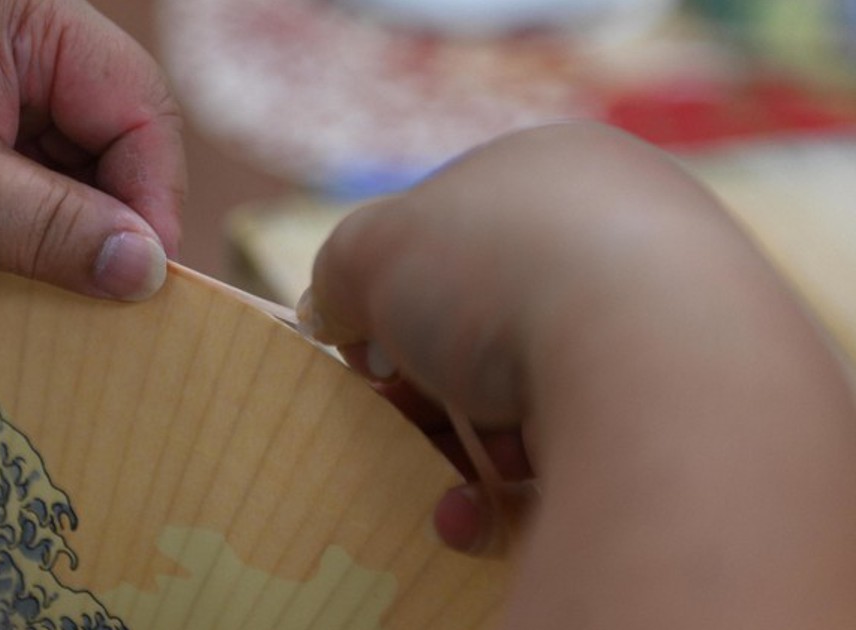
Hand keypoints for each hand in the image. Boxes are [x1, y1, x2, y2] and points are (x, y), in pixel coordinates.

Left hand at [0, 0, 184, 299]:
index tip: (145, 279)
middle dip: (106, 214)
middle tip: (101, 296)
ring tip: (49, 288)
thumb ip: (51, 229)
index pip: (136, 103)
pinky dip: (16, 216)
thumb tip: (145, 270)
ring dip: (60, 223)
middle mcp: (12, 31)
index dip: (152, 196)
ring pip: (61, 154)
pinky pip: (13, 163)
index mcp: (28, 13)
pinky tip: (5, 262)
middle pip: (104, 129)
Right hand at [303, 123, 855, 629]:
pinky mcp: (692, 400)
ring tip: (447, 485)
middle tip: (402, 422)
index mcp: (551, 168)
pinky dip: (521, 487)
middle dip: (430, 388)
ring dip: (467, 448)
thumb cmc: (495, 275)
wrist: (652, 353)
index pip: (451, 235)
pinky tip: (483, 515)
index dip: (394, 298)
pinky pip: (586, 445)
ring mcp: (670, 313)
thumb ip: (339, 273)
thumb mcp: (371, 250)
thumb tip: (333, 313)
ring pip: (534, 396)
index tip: (369, 355)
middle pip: (489, 322)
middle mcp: (623, 230)